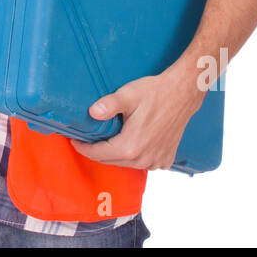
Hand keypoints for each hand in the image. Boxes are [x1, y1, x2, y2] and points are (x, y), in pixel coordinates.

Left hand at [69, 69, 205, 169]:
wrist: (183, 93)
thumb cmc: (155, 93)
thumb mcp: (128, 95)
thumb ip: (108, 105)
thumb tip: (92, 113)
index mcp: (130, 147)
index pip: (97, 154)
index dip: (83, 147)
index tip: (74, 140)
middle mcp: (143, 160)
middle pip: (110, 160)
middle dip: (97, 151)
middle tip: (88, 138)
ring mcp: (156, 162)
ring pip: (126, 163)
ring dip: (116, 154)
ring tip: (109, 138)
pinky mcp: (165, 160)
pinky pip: (143, 163)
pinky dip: (134, 156)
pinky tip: (132, 142)